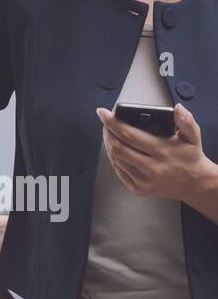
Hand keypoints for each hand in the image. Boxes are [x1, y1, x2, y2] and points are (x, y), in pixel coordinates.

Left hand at [98, 104, 215, 204]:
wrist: (195, 184)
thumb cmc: (190, 157)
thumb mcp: (193, 136)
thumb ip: (186, 121)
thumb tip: (178, 108)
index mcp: (162, 151)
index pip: (130, 134)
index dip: (113, 123)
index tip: (103, 113)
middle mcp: (151, 167)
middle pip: (118, 148)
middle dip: (108, 133)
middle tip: (106, 123)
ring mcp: (143, 180)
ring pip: (116, 160)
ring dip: (109, 145)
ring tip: (109, 134)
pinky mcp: (138, 189)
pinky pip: (119, 172)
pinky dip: (114, 159)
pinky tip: (115, 150)